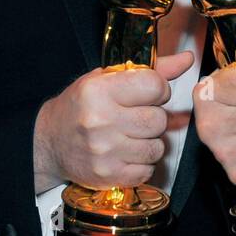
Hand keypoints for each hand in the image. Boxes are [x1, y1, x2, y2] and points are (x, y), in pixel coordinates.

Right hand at [33, 51, 193, 192]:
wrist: (49, 143)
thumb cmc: (80, 107)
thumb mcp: (107, 79)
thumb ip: (151, 69)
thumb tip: (186, 59)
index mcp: (99, 91)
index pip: (155, 86)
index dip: (158, 90)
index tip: (148, 94)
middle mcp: (100, 121)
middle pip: (159, 119)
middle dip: (154, 118)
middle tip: (136, 117)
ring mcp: (104, 151)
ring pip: (157, 147)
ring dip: (149, 142)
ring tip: (130, 136)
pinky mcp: (108, 175)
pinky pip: (148, 170)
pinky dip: (142, 164)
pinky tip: (126, 154)